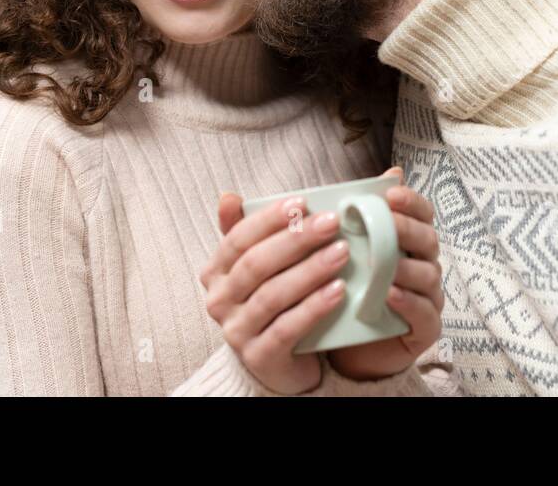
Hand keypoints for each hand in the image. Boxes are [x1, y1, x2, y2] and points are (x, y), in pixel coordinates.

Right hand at [199, 191, 351, 393]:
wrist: (280, 363)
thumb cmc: (274, 303)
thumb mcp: (260, 266)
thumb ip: (250, 231)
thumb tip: (228, 196)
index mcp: (215, 272)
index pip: (238, 238)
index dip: (269, 219)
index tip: (302, 202)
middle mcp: (219, 301)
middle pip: (256, 264)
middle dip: (295, 240)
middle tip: (332, 223)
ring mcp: (236, 332)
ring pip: (272, 295)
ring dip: (309, 271)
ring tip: (341, 253)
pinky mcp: (259, 357)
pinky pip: (287, 328)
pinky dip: (314, 307)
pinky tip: (339, 291)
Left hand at [325, 167, 442, 382]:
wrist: (349, 346)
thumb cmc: (353, 290)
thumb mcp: (352, 251)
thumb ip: (365, 217)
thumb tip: (386, 173)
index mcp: (410, 243)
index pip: (422, 214)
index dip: (411, 202)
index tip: (391, 195)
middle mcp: (425, 266)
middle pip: (428, 240)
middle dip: (407, 229)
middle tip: (387, 223)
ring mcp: (429, 297)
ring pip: (428, 275)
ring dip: (406, 267)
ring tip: (385, 265)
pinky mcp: (426, 328)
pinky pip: (425, 313)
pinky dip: (409, 302)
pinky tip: (390, 294)